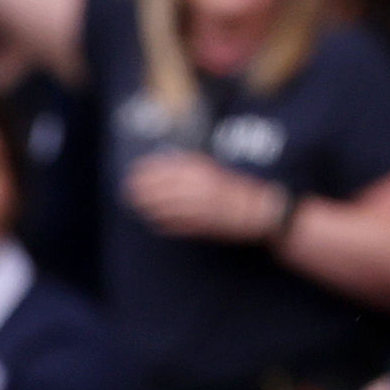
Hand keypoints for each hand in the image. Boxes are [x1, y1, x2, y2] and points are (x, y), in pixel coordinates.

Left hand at [123, 148, 288, 240]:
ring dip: (147, 205)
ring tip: (135, 203)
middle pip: (161, 188)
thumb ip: (194, 167)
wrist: (260, 209)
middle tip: (128, 187)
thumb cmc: (240, 186)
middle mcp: (198, 188)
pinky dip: (162, 222)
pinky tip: (153, 220)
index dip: (148, 169)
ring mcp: (198, 209)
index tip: (134, 169)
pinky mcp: (200, 226)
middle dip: (142, 188)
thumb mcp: (217, 169)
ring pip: (164, 207)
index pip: (167, 168)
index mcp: (204, 171)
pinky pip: (175, 225)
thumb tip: (170, 163)